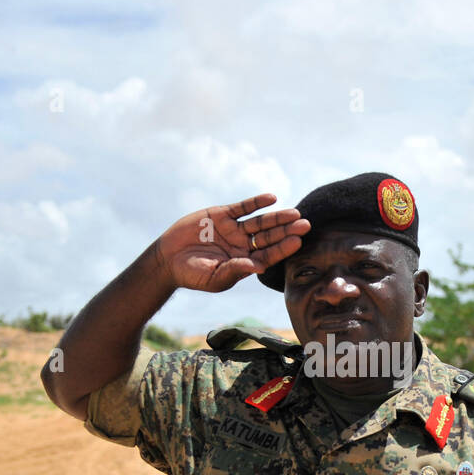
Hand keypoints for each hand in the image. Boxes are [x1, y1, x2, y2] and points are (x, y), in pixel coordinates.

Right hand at [157, 193, 310, 292]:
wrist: (168, 258)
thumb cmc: (192, 274)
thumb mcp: (214, 276)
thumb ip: (235, 271)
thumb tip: (259, 268)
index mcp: (245, 263)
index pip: (269, 255)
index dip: (283, 248)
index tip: (297, 242)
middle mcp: (244, 246)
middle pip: (270, 237)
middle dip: (287, 231)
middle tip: (305, 225)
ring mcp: (234, 230)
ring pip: (260, 222)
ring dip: (277, 217)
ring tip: (294, 213)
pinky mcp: (223, 215)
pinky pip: (243, 208)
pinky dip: (256, 203)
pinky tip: (271, 198)